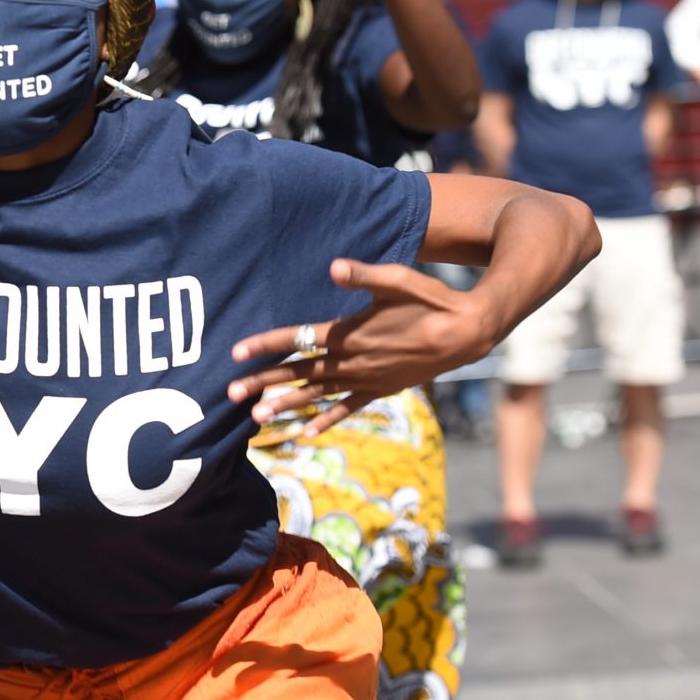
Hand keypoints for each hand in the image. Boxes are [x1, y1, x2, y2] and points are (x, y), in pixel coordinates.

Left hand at [228, 260, 494, 435]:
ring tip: (255, 418)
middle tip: (230, 394)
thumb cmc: (432, 298)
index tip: (237, 353)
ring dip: (286, 405)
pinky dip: (326, 419)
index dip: (266, 345)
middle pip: (299, 372)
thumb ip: (363, 275)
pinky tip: (306, 432)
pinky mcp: (382, 388)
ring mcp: (368, 378)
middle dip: (263, 383)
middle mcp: (354, 361)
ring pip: (318, 394)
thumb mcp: (398, 279)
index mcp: (351, 332)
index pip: (298, 338)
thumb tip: (333, 267)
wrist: (470, 333)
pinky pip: (348, 408)